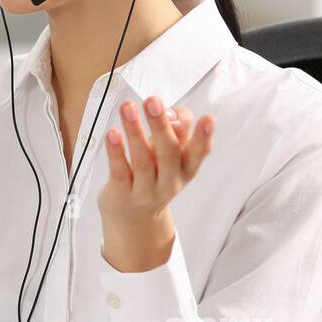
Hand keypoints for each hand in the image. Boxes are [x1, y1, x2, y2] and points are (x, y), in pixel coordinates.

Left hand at [97, 95, 214, 271]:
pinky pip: (120, 171)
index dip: (204, 137)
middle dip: (160, 125)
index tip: (208, 118)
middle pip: (168, 153)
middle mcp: (169, 182)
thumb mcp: (171, 155)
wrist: (133, 219)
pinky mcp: (122, 195)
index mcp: (186, 170)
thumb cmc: (154, 175)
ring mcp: (145, 191)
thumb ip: (176, 130)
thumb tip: (171, 111)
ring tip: (128, 107)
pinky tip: (113, 134)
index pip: (199, 153)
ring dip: (135, 131)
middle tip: (153, 101)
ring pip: (142, 160)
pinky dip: (116, 152)